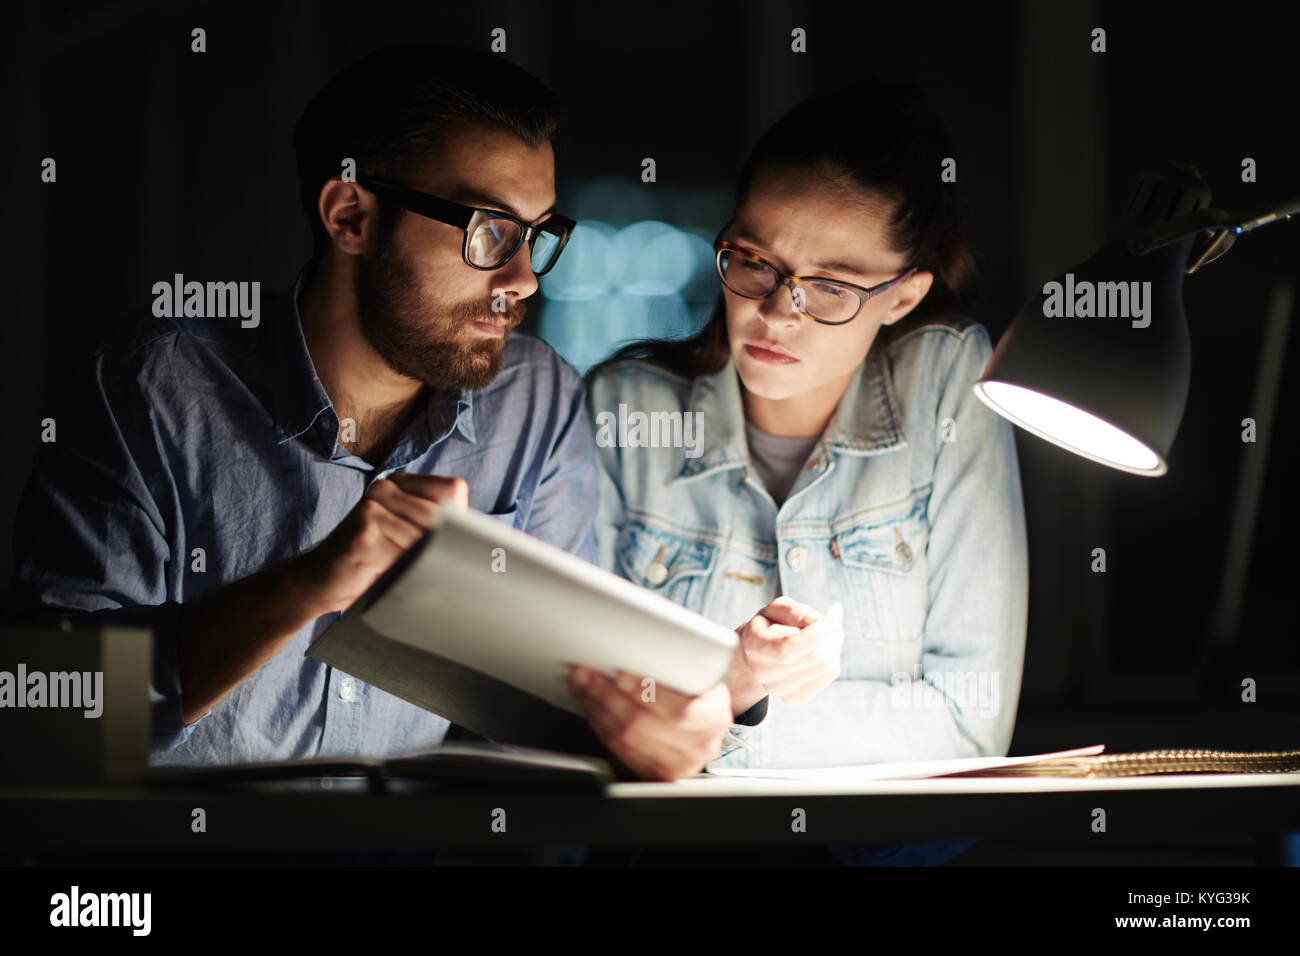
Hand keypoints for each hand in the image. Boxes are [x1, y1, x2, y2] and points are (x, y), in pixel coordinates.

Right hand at [294, 472, 469, 614]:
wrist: (317, 579)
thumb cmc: (368, 561)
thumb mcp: (404, 538)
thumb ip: (435, 528)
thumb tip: (485, 538)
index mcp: (400, 483)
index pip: (453, 491)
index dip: (459, 522)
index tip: (456, 545)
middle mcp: (386, 487)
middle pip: (442, 514)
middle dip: (441, 545)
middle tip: (428, 564)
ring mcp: (373, 504)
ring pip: (425, 535)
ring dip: (421, 560)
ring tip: (403, 570)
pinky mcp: (365, 528)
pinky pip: (404, 551)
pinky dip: (405, 569)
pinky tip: (386, 573)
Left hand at [568, 666, 731, 780]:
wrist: (708, 725)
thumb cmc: (701, 695)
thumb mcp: (704, 676)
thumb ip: (682, 666)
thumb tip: (645, 649)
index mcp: (713, 717)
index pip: (677, 709)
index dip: (645, 692)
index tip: (620, 674)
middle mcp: (697, 746)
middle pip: (642, 724)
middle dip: (606, 696)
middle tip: (586, 674)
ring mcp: (675, 764)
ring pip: (625, 738)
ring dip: (596, 708)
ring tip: (582, 685)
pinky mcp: (654, 773)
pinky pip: (618, 750)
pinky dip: (599, 725)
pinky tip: (591, 706)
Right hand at [734, 596, 843, 705]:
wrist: (761, 649)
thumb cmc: (772, 623)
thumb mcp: (779, 608)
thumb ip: (797, 612)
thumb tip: (823, 619)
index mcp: (754, 645)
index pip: (790, 649)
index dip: (818, 631)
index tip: (827, 614)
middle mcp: (762, 672)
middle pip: (816, 657)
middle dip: (831, 632)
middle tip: (830, 619)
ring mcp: (777, 689)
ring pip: (826, 666)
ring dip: (833, 643)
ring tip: (823, 633)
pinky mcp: (793, 698)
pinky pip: (829, 675)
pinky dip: (832, 657)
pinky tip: (822, 649)